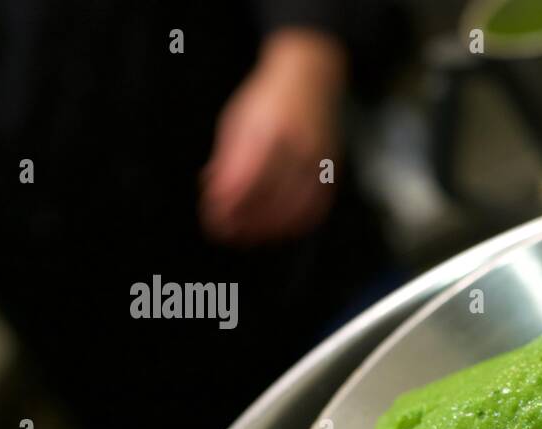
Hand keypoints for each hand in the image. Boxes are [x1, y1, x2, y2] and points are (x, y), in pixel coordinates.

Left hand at [199, 29, 347, 245]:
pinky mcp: (330, 169)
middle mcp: (298, 147)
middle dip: (245, 221)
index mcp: (269, 131)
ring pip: (294, 207)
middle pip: (271, 197)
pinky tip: (280, 230)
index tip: (213, 217)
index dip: (229, 203)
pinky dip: (297, 223)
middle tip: (225, 233)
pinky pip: (317, 206)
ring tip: (249, 237)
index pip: (248, 177)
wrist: (310, 78)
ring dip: (269, 228)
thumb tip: (212, 192)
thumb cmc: (268, 98)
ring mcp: (318, 160)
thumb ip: (227, 158)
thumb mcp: (237, 120)